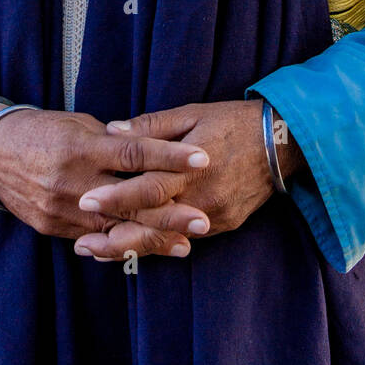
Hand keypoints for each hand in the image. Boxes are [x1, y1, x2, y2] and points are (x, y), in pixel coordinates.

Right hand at [0, 90, 212, 257]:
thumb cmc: (42, 130)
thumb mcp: (79, 125)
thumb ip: (113, 142)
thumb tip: (150, 150)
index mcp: (82, 147)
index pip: (134, 153)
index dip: (169, 157)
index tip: (202, 159)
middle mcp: (73, 181)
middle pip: (129, 201)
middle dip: (169, 213)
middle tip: (203, 220)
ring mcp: (61, 208)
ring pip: (114, 229)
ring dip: (151, 238)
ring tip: (184, 244)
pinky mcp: (52, 227)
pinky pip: (93, 239)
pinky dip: (120, 244)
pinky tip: (144, 249)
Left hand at [72, 100, 290, 259]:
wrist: (283, 142)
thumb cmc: (233, 121)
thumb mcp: (192, 113)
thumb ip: (151, 126)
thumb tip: (112, 131)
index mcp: (192, 167)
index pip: (148, 187)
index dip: (116, 197)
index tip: (85, 201)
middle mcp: (202, 197)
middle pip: (153, 224)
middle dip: (116, 237)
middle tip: (81, 245)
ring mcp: (215, 215)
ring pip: (167, 238)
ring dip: (133, 247)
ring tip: (99, 251)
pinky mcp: (224, 225)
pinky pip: (186, 238)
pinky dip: (159, 243)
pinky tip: (134, 247)